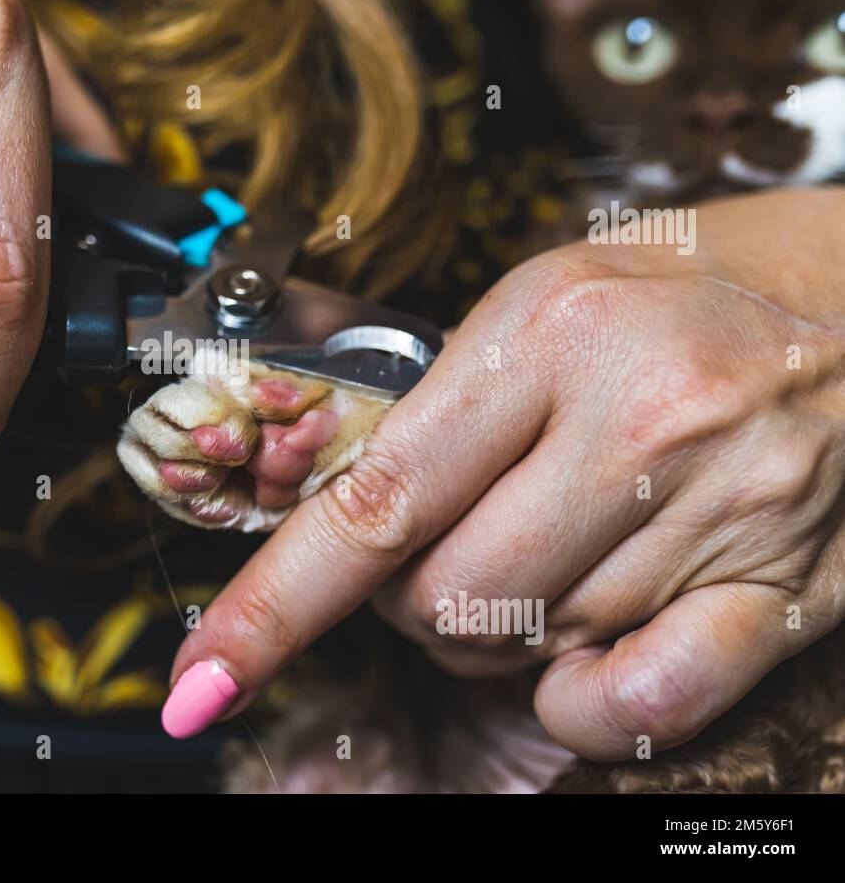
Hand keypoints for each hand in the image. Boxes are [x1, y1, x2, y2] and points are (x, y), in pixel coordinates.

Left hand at [158, 188, 844, 757]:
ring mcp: (718, 507)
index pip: (376, 499)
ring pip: (524, 651)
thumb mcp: (552, 296)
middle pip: (441, 600)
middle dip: (415, 605)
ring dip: (501, 636)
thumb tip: (342, 504)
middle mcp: (634, 418)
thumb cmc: (694, 288)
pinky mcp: (787, 583)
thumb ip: (448, 400)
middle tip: (456, 550)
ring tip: (556, 555)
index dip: (272, 602)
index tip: (204, 674)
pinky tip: (593, 650)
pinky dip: (585, 701)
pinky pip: (640, 700)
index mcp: (546, 331)